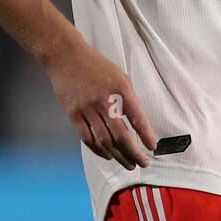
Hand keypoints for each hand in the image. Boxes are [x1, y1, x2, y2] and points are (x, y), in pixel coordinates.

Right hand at [45, 44, 158, 169]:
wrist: (66, 56)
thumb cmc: (97, 66)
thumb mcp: (120, 76)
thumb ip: (128, 98)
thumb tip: (138, 122)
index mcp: (121, 89)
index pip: (137, 118)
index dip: (146, 135)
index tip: (153, 147)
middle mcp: (105, 101)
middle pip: (121, 135)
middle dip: (134, 152)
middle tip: (143, 163)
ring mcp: (87, 109)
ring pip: (105, 140)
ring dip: (118, 156)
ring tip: (129, 164)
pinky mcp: (73, 114)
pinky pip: (87, 138)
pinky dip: (99, 150)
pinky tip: (108, 156)